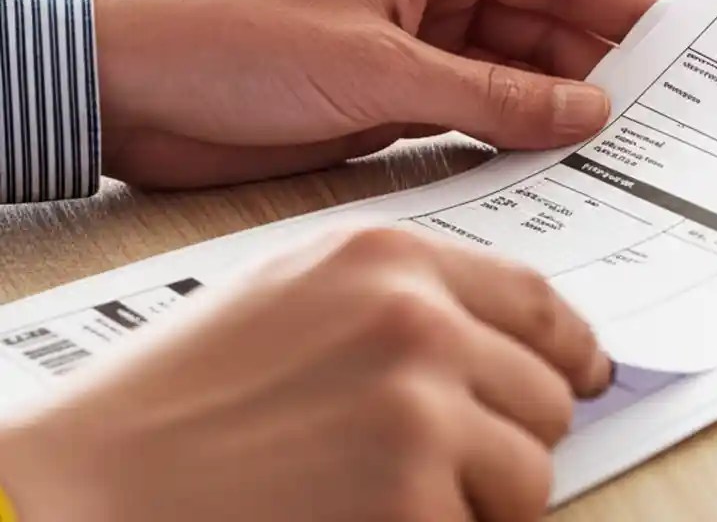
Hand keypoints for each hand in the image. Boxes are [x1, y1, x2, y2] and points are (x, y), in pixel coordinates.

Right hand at [0, 226, 611, 521]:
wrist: (91, 483)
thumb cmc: (183, 395)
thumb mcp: (295, 291)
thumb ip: (403, 294)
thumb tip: (499, 333)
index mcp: (387, 259)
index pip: (537, 300)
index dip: (573, 346)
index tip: (587, 373)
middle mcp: (414, 322)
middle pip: (547, 392)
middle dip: (518, 434)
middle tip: (459, 457)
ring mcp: (418, 411)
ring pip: (533, 470)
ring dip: (488, 496)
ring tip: (403, 493)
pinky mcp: (411, 501)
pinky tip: (372, 517)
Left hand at [95, 0, 655, 187]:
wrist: (140, 95)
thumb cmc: (237, 42)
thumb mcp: (381, 69)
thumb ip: (494, 94)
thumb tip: (588, 108)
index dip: (615, 5)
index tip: (673, 46)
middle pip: (540, 25)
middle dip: (593, 65)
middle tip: (656, 114)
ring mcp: (416, 48)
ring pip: (513, 74)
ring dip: (555, 107)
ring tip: (616, 145)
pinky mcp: (395, 101)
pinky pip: (476, 113)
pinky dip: (511, 134)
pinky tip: (550, 160)